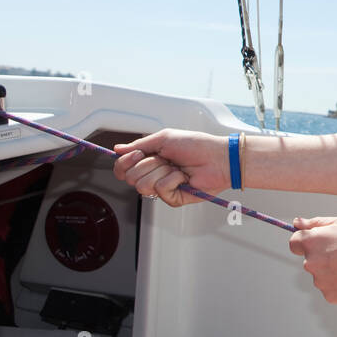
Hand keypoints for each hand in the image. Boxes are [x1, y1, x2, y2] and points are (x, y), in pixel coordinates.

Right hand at [112, 128, 230, 205]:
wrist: (218, 158)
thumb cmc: (196, 145)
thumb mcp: (164, 138)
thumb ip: (139, 144)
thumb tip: (117, 149)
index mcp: (150, 159)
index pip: (123, 168)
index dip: (125, 163)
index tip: (137, 154)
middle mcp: (154, 174)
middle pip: (130, 178)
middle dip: (147, 165)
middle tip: (165, 159)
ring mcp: (163, 187)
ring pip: (143, 185)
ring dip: (161, 171)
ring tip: (177, 167)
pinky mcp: (173, 198)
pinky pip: (160, 191)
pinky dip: (172, 180)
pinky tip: (183, 177)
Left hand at [288, 215, 336, 305]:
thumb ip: (317, 223)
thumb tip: (297, 223)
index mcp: (312, 242)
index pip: (294, 243)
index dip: (306, 241)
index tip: (319, 242)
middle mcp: (311, 263)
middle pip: (310, 260)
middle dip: (323, 256)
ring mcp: (320, 282)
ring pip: (322, 275)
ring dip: (333, 271)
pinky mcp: (331, 297)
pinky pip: (331, 288)